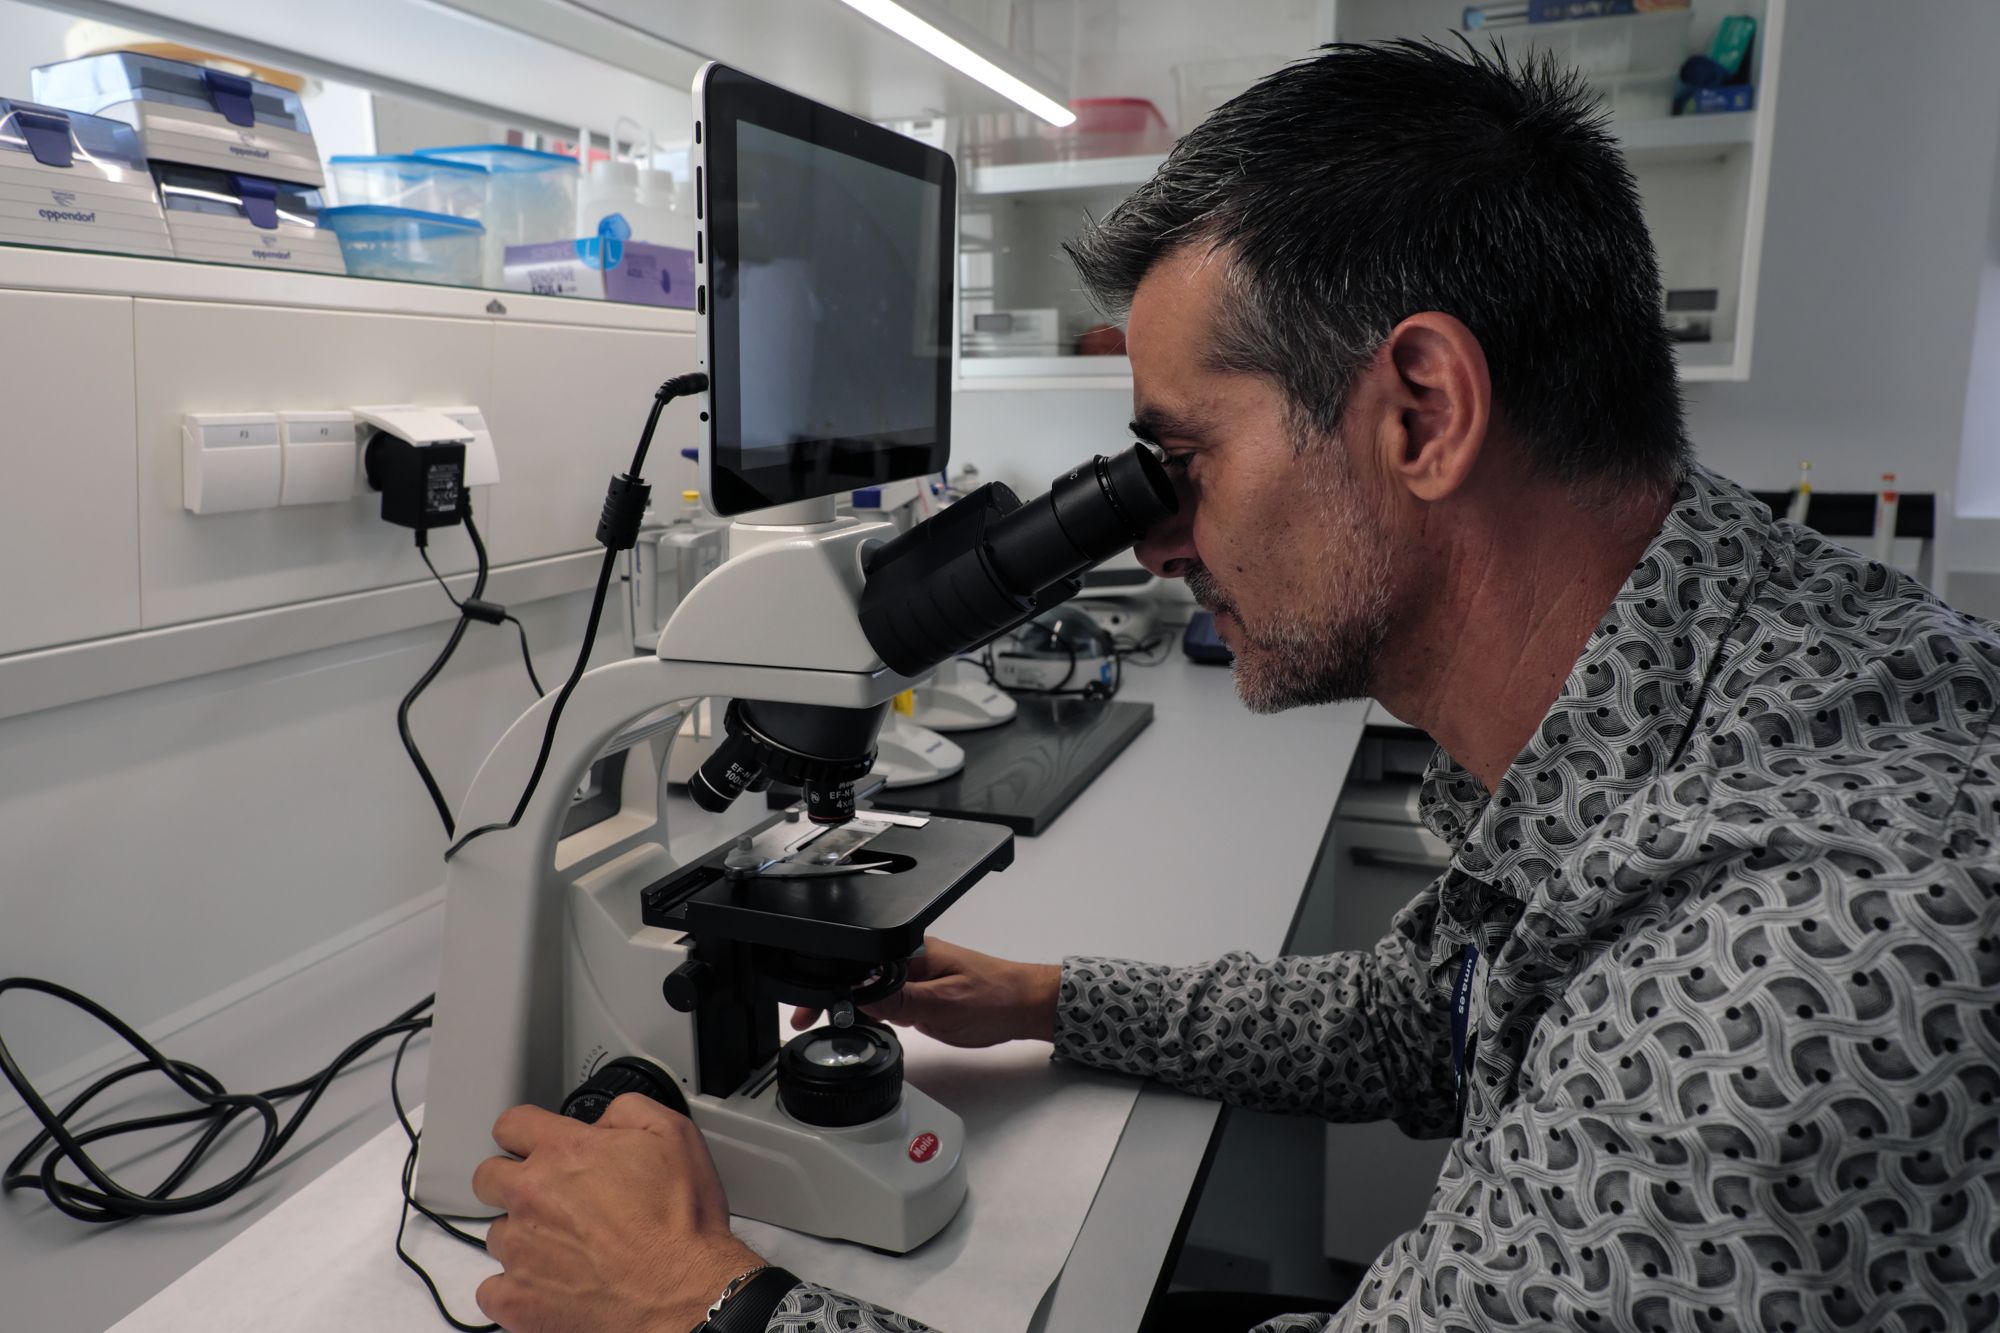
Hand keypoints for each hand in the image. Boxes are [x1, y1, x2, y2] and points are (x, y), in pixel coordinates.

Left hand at [471, 1095, 764, 1332]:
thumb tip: (604, 1119)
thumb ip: (628, 1111)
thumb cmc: (680, 1224)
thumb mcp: (674, 1135)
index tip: (531, 1145)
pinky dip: (516, 1288)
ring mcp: (520, 1250)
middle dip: (512, 1181)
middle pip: (488, 1177)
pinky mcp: (517, 1299)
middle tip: (548, 1197)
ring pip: (497, 1234)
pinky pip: (492, 1289)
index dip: (523, 1132)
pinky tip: (549, 1283)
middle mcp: (532, 1196)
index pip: (512, 1124)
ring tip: (565, 1246)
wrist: (685, 1292)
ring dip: (522, 1236)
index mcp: (566, 1152)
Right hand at [791, 936, 1060, 1047]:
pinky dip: (867, 1013)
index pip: (857, 962)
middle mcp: (908, 959)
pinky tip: (862, 1027)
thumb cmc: (995, 998)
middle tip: (802, 1020)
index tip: (807, 1006)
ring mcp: (914, 976)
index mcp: (911, 952)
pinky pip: (883, 999)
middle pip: (855, 974)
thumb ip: (898, 1000)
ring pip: (866, 988)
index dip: (828, 984)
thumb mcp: (942, 1005)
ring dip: (846, 1006)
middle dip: (826, 995)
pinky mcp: (920, 992)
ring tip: (823, 1026)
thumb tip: (858, 996)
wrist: (1026, 1007)